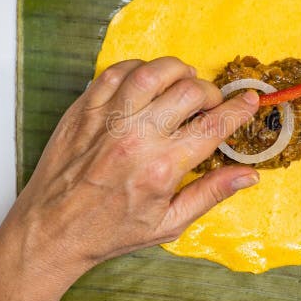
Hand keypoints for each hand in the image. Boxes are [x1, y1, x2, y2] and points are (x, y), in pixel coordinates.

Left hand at [7, 57, 259, 279]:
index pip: (213, 126)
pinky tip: (147, 79)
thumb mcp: (168, 224)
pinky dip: (138, 68)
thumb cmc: (108, 231)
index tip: (249, 99)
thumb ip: (210, 194)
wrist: (50, 230)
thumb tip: (248, 175)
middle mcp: (135, 138)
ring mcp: (106, 120)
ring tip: (185, 81)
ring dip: (177, 70)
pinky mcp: (83, 110)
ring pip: (152, 73)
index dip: (238, 108)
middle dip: (210, 92)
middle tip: (211, 102)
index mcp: (161, 168)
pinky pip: (115, 73)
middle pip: (188, 92)